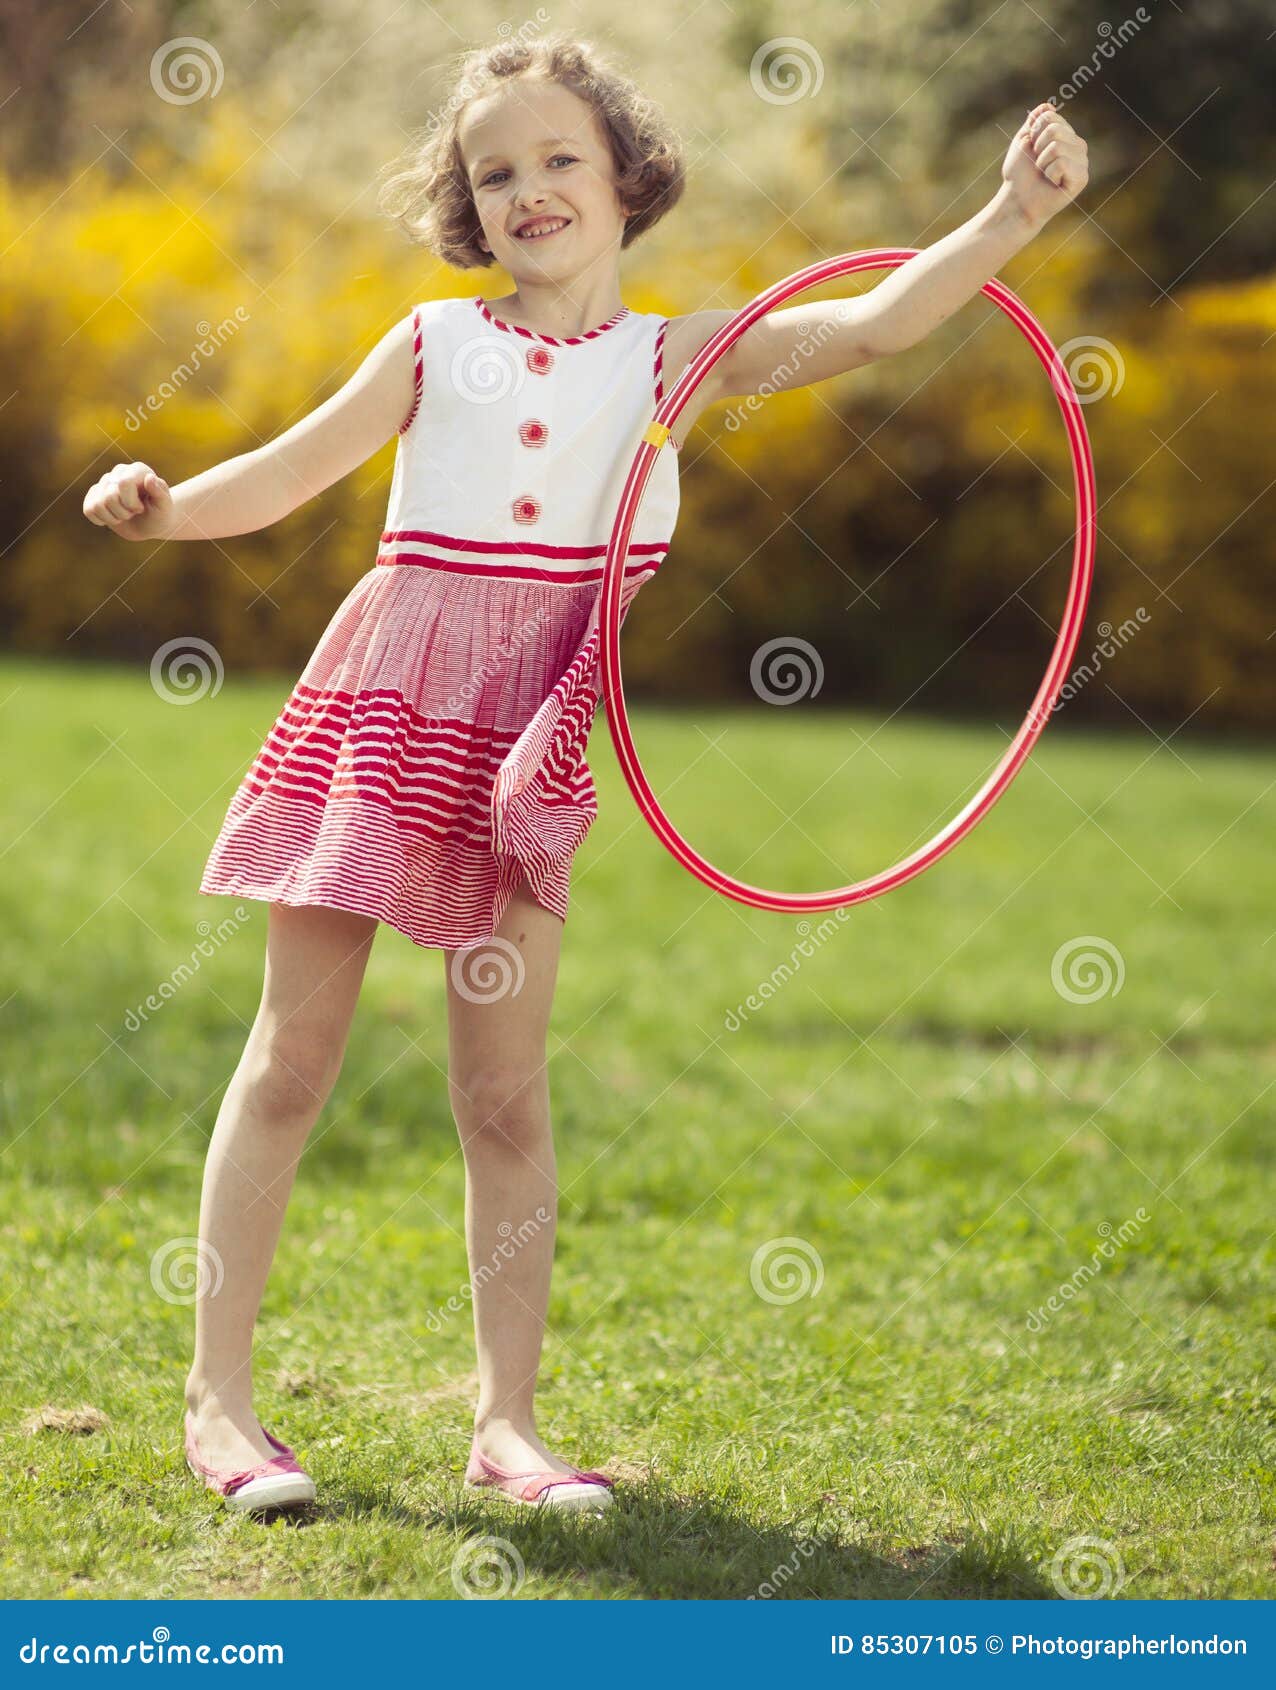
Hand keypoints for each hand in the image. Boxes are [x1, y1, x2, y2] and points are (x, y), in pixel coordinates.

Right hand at [83, 462, 174, 540]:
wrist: (151, 524)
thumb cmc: (160, 514)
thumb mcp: (165, 507)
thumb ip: (161, 492)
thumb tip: (150, 478)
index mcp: (137, 470)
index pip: (123, 483)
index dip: (131, 502)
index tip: (141, 509)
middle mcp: (119, 472)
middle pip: (109, 497)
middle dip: (124, 513)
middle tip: (135, 512)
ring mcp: (104, 483)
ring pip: (97, 505)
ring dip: (114, 518)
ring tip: (126, 515)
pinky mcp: (94, 495)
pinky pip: (88, 510)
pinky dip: (101, 520)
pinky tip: (113, 517)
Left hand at [1002, 101, 1089, 229]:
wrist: (1016, 201)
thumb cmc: (1019, 175)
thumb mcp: (1024, 141)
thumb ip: (1035, 121)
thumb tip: (1047, 105)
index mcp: (1067, 135)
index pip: (1050, 116)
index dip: (1034, 133)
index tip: (1032, 150)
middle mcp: (1078, 146)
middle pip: (1055, 129)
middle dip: (1038, 148)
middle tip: (1038, 165)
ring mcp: (1082, 162)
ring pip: (1057, 146)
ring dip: (1042, 162)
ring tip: (1044, 174)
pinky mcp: (1082, 178)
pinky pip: (1062, 162)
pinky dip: (1050, 173)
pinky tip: (1052, 183)